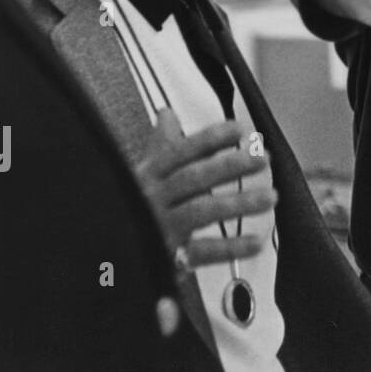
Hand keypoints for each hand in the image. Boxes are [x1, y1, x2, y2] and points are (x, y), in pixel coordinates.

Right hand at [133, 105, 275, 274]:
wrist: (101, 251)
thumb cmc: (125, 208)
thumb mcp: (139, 174)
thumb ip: (160, 147)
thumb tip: (166, 114)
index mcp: (147, 176)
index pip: (179, 151)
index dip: (210, 139)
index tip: (239, 129)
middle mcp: (152, 199)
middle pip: (193, 177)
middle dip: (230, 165)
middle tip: (261, 158)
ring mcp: (159, 227)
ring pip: (200, 211)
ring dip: (238, 203)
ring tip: (268, 197)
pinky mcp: (166, 257)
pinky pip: (202, 252)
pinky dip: (230, 248)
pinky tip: (254, 241)